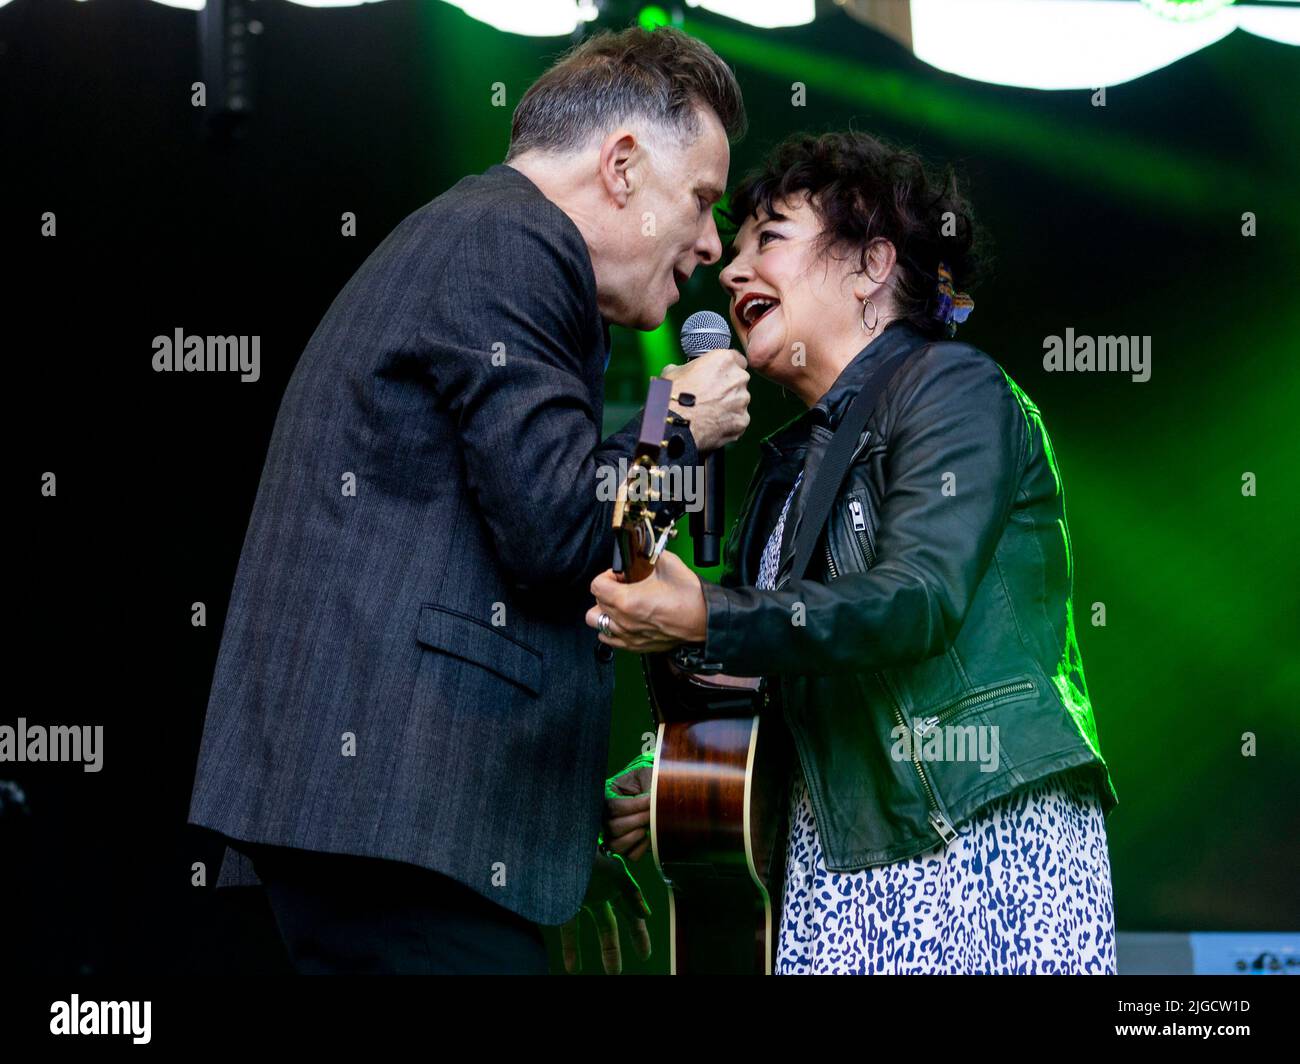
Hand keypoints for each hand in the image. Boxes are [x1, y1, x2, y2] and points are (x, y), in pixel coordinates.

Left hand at [559, 848, 650, 974]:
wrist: (556, 840)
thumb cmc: (585, 848)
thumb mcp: (612, 868)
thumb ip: (630, 890)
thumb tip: (647, 914)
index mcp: (615, 878)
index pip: (632, 907)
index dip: (638, 930)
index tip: (644, 954)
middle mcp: (600, 890)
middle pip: (613, 923)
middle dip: (621, 943)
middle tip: (627, 965)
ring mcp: (582, 896)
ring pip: (596, 926)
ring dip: (603, 949)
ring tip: (611, 973)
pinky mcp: (564, 902)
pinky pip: (569, 928)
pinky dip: (571, 948)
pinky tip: (572, 967)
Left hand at [586, 550, 706, 652]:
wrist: (705, 619)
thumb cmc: (690, 597)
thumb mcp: (667, 563)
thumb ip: (648, 554)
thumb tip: (640, 551)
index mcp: (627, 600)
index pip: (596, 585)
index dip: (608, 575)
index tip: (621, 575)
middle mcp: (623, 621)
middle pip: (596, 602)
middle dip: (608, 590)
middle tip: (624, 586)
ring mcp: (628, 635)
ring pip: (597, 622)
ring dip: (605, 611)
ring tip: (621, 604)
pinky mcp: (635, 645)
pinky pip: (608, 639)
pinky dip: (611, 628)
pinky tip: (625, 619)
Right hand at [604, 752, 652, 862]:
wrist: (654, 789)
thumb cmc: (647, 780)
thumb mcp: (646, 777)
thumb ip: (646, 788)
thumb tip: (650, 804)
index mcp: (607, 795)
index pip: (612, 807)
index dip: (634, 806)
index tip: (650, 800)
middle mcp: (606, 817)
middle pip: (612, 827)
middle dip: (637, 820)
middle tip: (652, 812)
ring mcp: (614, 834)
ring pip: (616, 845)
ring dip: (635, 836)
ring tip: (646, 826)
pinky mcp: (627, 846)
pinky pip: (630, 855)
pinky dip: (641, 847)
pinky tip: (648, 835)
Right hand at [661, 348, 749, 451]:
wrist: (674, 423)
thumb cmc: (673, 396)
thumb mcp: (675, 371)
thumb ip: (689, 368)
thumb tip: (685, 372)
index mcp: (724, 360)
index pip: (737, 360)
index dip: (726, 369)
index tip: (719, 376)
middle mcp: (738, 378)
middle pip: (739, 381)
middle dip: (729, 388)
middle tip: (712, 396)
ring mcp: (742, 401)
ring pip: (740, 402)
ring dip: (730, 406)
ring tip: (710, 413)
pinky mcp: (742, 421)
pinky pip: (738, 420)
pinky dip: (729, 423)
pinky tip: (714, 425)